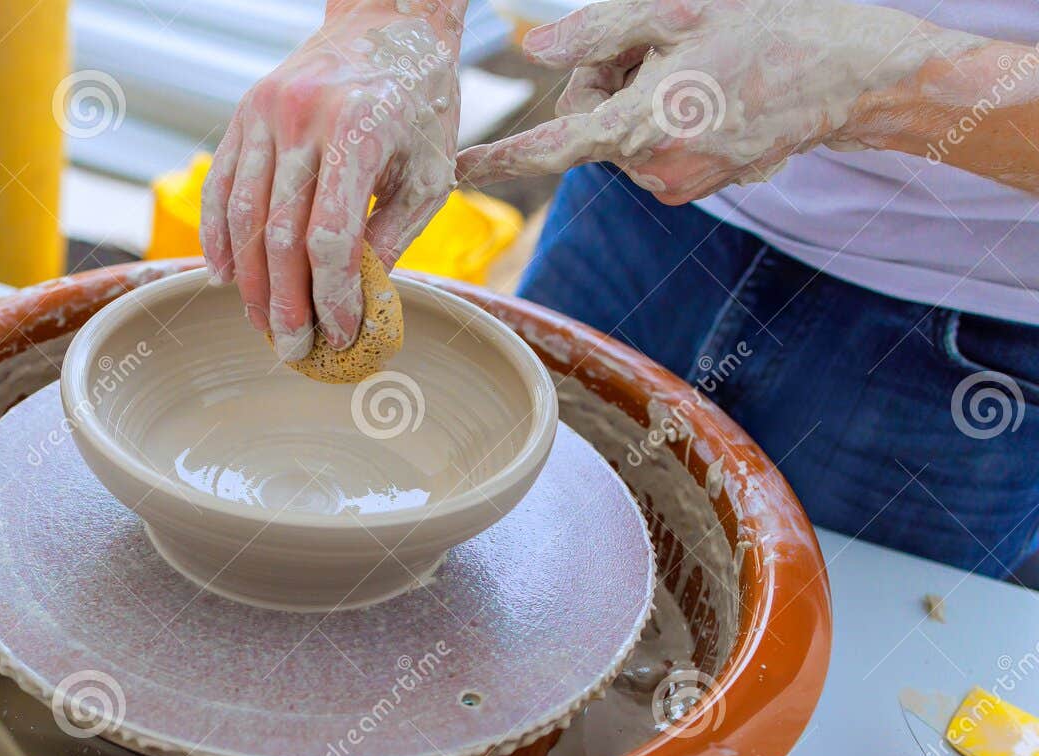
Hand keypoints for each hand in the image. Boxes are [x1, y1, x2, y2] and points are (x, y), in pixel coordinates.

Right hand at [201, 1, 461, 358]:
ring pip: (243, 216)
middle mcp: (305, 117)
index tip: (339, 333)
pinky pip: (221, 187)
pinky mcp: (245, 115)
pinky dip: (218, 237)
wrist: (388, 21)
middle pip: (279, 235)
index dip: (331, 294)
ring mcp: (267, 113)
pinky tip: (222, 277)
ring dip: (249, 282)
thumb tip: (360, 300)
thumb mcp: (430, 169)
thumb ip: (394, 233)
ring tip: (263, 324)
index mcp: (360, 128)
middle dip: (286, 302)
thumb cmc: (420, 102)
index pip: (329, 235)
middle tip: (294, 349)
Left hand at [457, 0, 979, 203]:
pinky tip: (710, 97)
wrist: (853, 76)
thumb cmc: (769, 29)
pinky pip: (648, 149)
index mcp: (640, 125)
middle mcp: (651, 168)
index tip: (452, 173)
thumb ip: (600, 32)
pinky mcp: (692, 187)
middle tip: (667, 47)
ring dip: (639, 99)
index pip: (549, 147)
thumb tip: (535, 52)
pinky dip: (662, 120)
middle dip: (608, 82)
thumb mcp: (679, 10)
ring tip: (699, 72)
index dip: (496, 159)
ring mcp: (674, 184)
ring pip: (618, 136)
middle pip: (587, 123)